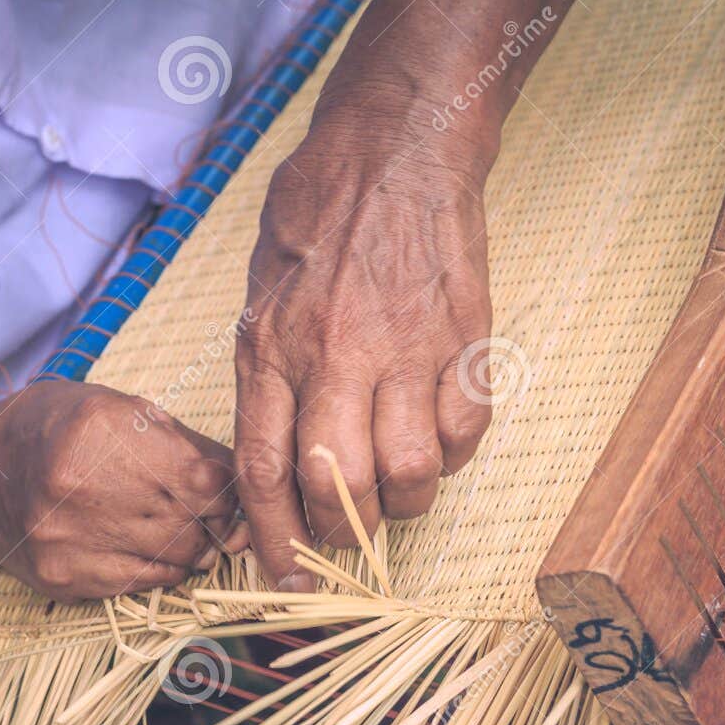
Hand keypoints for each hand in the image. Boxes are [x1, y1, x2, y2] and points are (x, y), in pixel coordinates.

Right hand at [0, 381, 245, 600]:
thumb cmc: (61, 430)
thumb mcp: (120, 409)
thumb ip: (185, 443)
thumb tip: (244, 488)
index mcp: (100, 431)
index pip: (203, 479)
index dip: (229, 493)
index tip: (231, 494)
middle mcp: (81, 486)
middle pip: (191, 522)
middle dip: (216, 523)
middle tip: (217, 518)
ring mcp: (69, 537)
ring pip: (174, 558)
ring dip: (195, 549)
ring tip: (185, 530)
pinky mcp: (64, 575)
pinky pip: (143, 582)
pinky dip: (163, 569)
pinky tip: (153, 548)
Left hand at [235, 115, 494, 589]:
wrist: (397, 147)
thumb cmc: (319, 212)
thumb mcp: (261, 290)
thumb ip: (263, 373)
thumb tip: (269, 460)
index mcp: (272, 346)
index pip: (263, 469)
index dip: (274, 538)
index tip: (286, 578)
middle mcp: (335, 356)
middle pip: (338, 486)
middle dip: (341, 533)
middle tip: (347, 534)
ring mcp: (406, 350)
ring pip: (410, 473)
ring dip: (404, 503)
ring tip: (398, 492)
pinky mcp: (463, 340)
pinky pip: (464, 433)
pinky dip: (453, 457)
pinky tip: (437, 439)